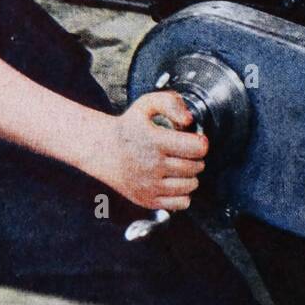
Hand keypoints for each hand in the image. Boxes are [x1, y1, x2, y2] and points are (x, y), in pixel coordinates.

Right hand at [84, 90, 207, 210]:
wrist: (103, 150)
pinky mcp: (147, 200)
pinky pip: (181, 203)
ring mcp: (149, 186)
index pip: (196, 148)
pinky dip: (184, 193)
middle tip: (187, 152)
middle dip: (197, 158)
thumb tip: (189, 120)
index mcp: (154, 141)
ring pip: (190, 185)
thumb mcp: (146, 104)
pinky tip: (175, 181)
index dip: (201, 142)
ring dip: (192, 175)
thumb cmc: (129, 127)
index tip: (196, 140)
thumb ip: (171, 102)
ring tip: (181, 165)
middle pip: (195, 167)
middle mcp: (152, 166)